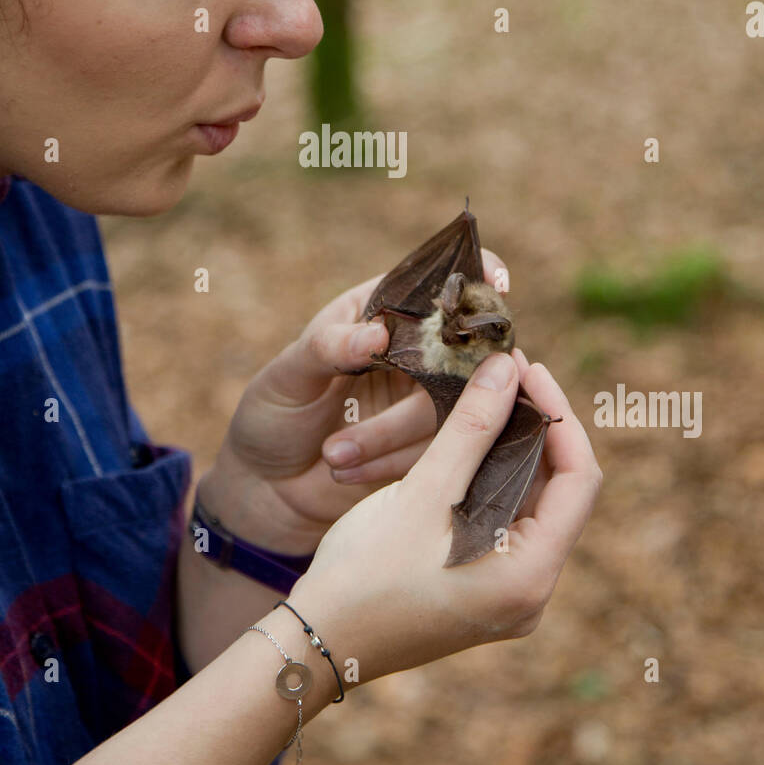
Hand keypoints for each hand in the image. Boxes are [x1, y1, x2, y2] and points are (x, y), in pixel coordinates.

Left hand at [201, 249, 508, 554]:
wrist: (268, 488)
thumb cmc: (275, 414)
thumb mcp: (290, 374)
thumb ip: (329, 347)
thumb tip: (377, 334)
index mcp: (384, 311)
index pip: (441, 281)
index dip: (476, 276)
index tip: (495, 284)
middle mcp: (417, 351)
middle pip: (465, 350)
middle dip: (441, 378)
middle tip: (402, 396)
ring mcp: (428, 402)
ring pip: (452, 407)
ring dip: (391, 433)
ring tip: (334, 450)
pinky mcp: (432, 451)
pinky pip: (441, 452)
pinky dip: (391, 462)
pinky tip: (345, 468)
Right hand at [287, 355, 602, 683]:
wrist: (316, 642)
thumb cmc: (365, 574)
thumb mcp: (423, 493)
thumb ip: (471, 428)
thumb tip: (507, 369)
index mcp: (530, 574)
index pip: (579, 479)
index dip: (559, 415)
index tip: (526, 369)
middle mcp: (531, 590)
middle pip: (559, 491)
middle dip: (536, 427)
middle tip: (504, 373)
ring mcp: (507, 594)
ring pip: (529, 503)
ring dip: (511, 449)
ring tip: (486, 397)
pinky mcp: (481, 589)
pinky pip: (504, 522)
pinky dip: (491, 479)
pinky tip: (467, 444)